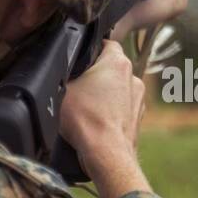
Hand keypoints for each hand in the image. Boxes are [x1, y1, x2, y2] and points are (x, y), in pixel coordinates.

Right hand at [59, 40, 150, 197]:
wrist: (106, 154)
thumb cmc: (86, 120)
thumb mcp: (61, 88)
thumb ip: (62, 73)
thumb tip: (59, 70)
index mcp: (118, 62)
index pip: (106, 43)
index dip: (90, 49)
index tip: (78, 60)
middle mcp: (133, 77)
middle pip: (111, 67)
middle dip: (95, 74)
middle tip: (77, 85)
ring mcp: (138, 99)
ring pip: (117, 89)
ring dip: (103, 94)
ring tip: (84, 107)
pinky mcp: (137, 118)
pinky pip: (121, 108)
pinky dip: (110, 112)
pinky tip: (94, 121)